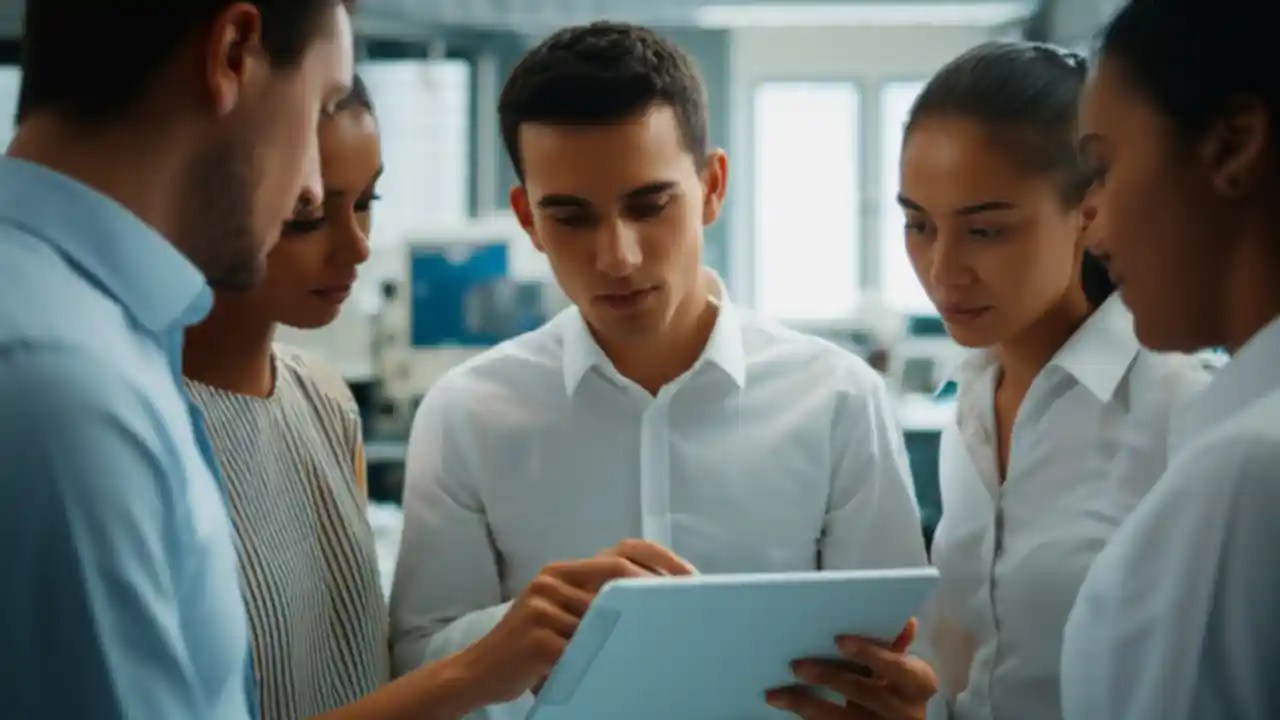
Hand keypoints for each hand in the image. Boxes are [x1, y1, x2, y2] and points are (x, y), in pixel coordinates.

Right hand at [458, 541, 695, 703]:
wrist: (478, 670)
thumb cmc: (531, 648)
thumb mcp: (562, 614)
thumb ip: (595, 602)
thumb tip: (656, 603)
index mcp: (563, 570)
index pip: (622, 549)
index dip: (661, 559)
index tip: (691, 578)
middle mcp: (552, 579)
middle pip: (618, 575)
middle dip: (657, 591)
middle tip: (687, 610)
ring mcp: (542, 606)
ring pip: (604, 617)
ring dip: (629, 633)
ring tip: (653, 645)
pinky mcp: (537, 637)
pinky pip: (583, 648)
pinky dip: (601, 659)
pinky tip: (611, 667)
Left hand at [766, 618, 937, 719]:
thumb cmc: (899, 687)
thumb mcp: (904, 668)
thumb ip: (896, 646)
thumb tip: (905, 620)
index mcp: (918, 684)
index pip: (897, 667)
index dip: (870, 653)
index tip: (839, 640)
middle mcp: (904, 710)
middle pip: (864, 693)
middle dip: (830, 678)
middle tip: (796, 666)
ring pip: (842, 719)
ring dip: (807, 706)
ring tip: (777, 695)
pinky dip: (806, 717)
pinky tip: (783, 707)